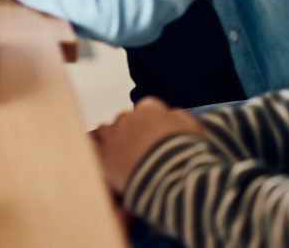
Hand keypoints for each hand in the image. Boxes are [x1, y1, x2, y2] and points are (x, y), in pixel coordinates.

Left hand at [91, 97, 207, 194]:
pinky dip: (98, 151)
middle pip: (125, 120)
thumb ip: (180, 117)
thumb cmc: (189, 156)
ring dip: (113, 140)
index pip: (145, 110)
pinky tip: (106, 160)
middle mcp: (129, 117)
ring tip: (122, 157)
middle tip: (139, 152)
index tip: (153, 137)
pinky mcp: (104, 156)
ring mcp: (114, 135)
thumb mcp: (195, 130)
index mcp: (151, 109)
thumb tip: (172, 114)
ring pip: (106, 130)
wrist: (176, 180)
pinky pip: (93, 146)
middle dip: (131, 132)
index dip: (149, 125)